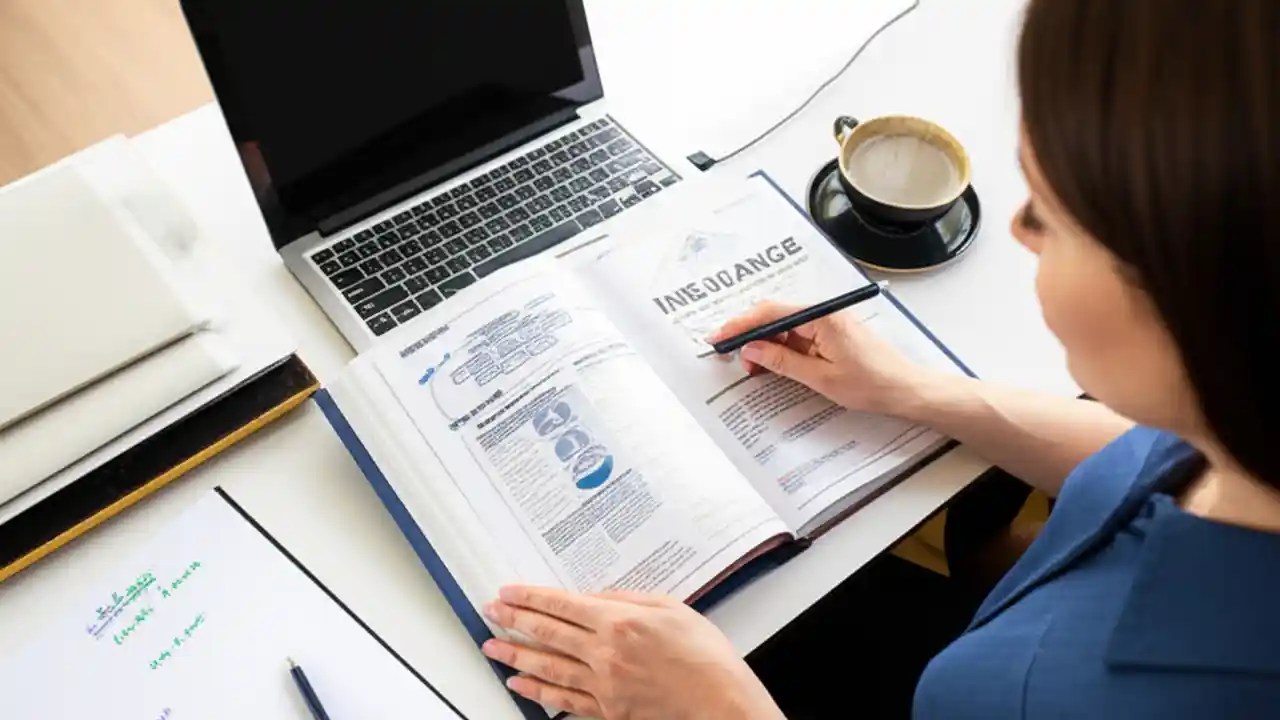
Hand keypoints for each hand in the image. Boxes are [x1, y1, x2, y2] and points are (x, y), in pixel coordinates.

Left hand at [481, 586, 783, 719]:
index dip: (530, 597)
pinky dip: (538, 692)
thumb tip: (594, 598)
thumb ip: (627, 599)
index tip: (509, 592)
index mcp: (619, 621)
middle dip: (514, 621)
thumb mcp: (669, 607)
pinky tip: (520, 684)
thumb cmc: (703, 654)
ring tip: (492, 647)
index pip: (561, 605)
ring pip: (548, 668)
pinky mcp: (608, 711)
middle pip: (548, 634)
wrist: (720, 700)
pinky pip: (563, 700)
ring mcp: (604, 685)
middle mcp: (605, 653)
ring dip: (515, 656)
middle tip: (491, 612)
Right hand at [708, 300, 938, 415]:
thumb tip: (751, 350)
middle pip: (776, 316)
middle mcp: (824, 313)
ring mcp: (828, 323)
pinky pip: (799, 337)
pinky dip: (782, 350)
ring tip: (751, 367)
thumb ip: (781, 362)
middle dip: (750, 334)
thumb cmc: (872, 384)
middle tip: (728, 353)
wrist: (906, 389)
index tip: (721, 337)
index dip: (742, 324)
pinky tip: (771, 365)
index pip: (772, 313)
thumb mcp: (820, 377)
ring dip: (765, 345)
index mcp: (822, 317)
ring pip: (785, 328)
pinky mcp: (832, 335)